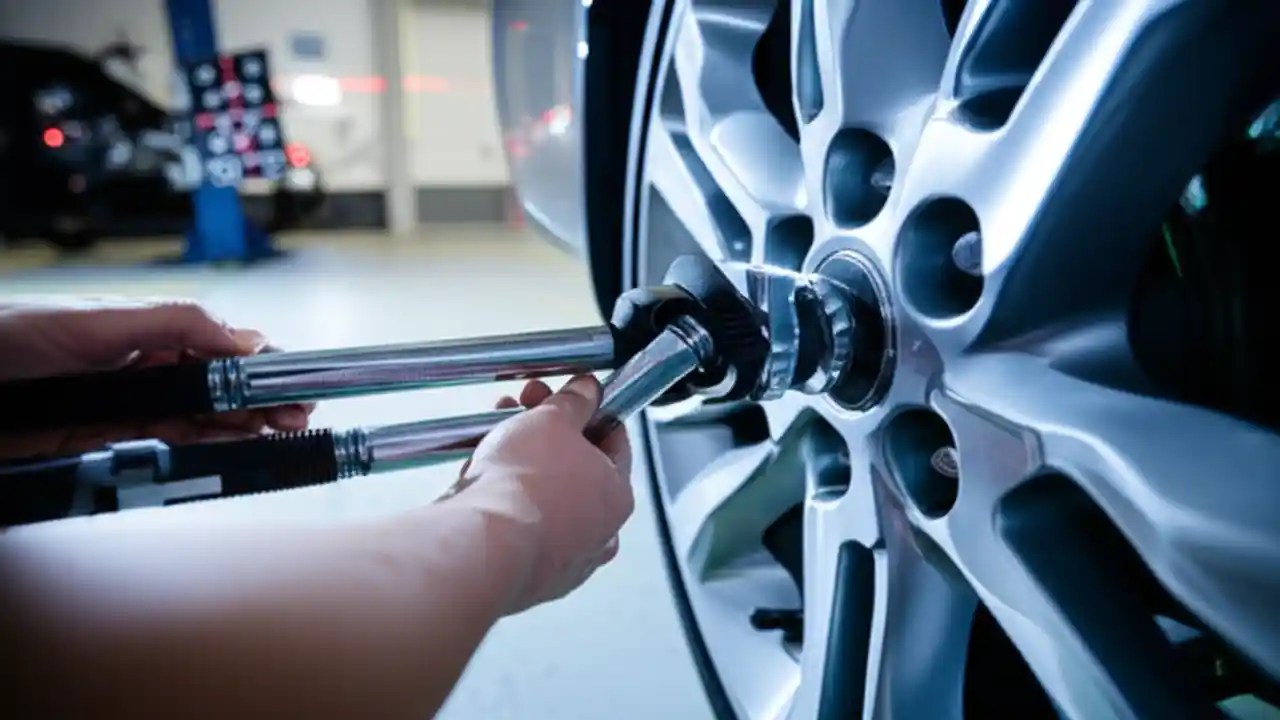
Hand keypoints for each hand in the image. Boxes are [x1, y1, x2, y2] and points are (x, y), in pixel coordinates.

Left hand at [0, 298, 313, 458]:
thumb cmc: (10, 335)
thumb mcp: (99, 320)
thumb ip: (173, 322)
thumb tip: (243, 338)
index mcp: (149, 331)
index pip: (223, 347)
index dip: (262, 366)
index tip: (294, 382)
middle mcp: (146, 368)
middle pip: (221, 389)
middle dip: (263, 402)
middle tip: (297, 419)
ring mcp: (130, 406)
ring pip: (203, 421)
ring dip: (244, 429)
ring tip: (279, 438)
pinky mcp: (106, 442)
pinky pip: (167, 449)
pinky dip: (204, 452)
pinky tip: (233, 454)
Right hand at [444, 376, 633, 614]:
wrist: (479, 547)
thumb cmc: (524, 489)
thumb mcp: (553, 419)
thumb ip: (574, 402)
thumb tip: (587, 391)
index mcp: (618, 495)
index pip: (615, 443)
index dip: (590, 411)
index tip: (572, 397)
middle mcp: (597, 535)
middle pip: (576, 469)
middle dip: (549, 432)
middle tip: (527, 409)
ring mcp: (560, 561)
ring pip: (544, 498)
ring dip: (522, 462)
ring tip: (495, 435)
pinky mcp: (523, 576)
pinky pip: (517, 527)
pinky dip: (503, 501)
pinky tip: (481, 479)